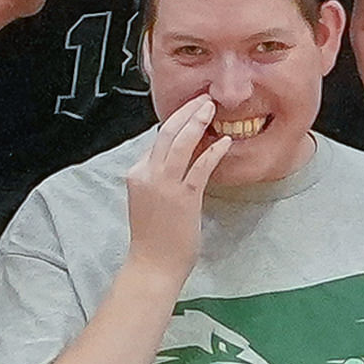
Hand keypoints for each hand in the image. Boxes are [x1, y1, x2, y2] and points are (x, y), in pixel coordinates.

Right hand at [125, 97, 229, 280]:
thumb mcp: (149, 199)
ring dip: (197, 121)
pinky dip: (213, 151)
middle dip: (186, 111)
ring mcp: (164, 185)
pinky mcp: (183, 197)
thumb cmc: (154, 237)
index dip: (176, 122)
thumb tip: (180, 160)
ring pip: (180, 142)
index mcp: (137, 173)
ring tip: (211, 108)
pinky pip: (200, 165)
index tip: (192, 111)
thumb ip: (159, 177)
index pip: (157, 140)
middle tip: (203, 99)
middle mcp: (146, 174)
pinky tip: (225, 142)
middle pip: (166, 132)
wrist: (153, 265)